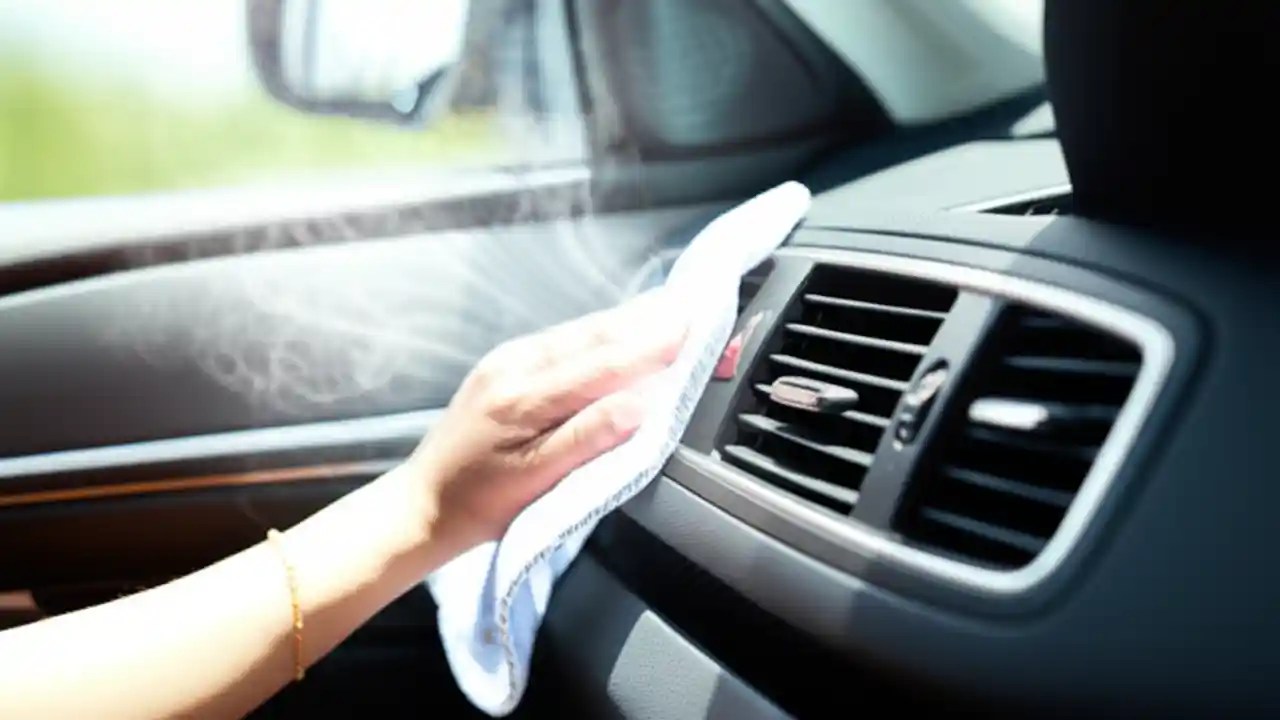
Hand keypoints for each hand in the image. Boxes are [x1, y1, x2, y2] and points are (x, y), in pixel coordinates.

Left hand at [406, 292, 685, 553]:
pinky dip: (600, 334)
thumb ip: (587, 438)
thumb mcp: (535, 481)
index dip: (652, 344)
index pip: (603, 362)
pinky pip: (563, 341)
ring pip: (579, 332)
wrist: (420, 505)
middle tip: (693, 307)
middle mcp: (515, 365)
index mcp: (524, 396)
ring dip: (626, 321)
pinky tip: (619, 330)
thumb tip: (639, 405)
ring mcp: (507, 361)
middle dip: (647, 321)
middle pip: (594, 335)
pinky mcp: (504, 366)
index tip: (693, 325)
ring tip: (668, 308)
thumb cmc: (479, 505)